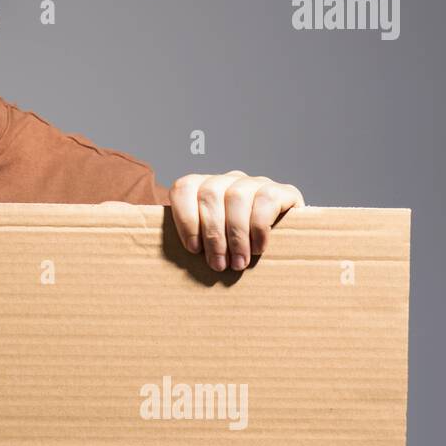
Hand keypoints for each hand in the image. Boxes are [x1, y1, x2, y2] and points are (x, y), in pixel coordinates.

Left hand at [168, 170, 304, 271]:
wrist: (288, 243)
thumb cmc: (237, 248)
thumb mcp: (211, 243)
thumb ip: (192, 242)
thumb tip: (157, 251)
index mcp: (204, 187)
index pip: (184, 188)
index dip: (185, 219)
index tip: (193, 249)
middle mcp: (229, 180)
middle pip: (210, 195)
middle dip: (212, 234)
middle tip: (218, 265)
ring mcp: (256, 182)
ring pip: (236, 197)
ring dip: (235, 235)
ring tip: (238, 263)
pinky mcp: (283, 191)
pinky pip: (265, 201)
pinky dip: (259, 228)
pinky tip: (258, 248)